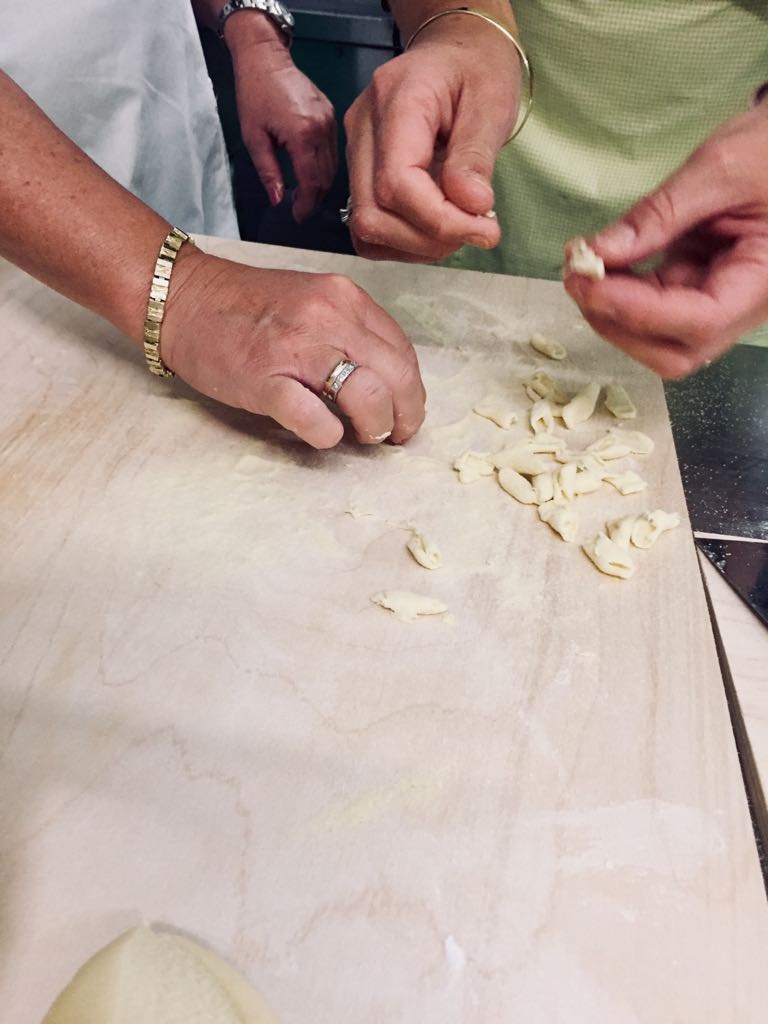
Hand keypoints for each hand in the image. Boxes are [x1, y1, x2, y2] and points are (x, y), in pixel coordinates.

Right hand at [161, 248, 425, 448]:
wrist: (185, 299)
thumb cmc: (249, 307)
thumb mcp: (314, 302)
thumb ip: (351, 333)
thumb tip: (384, 384)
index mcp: (346, 299)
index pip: (403, 353)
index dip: (411, 392)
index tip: (403, 413)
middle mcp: (329, 318)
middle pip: (398, 377)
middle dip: (404, 417)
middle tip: (391, 436)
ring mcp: (297, 349)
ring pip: (368, 398)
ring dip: (373, 428)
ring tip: (360, 436)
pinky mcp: (264, 380)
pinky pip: (315, 419)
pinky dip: (327, 435)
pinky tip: (320, 434)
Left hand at [226, 21, 336, 222]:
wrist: (266, 58)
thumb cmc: (255, 92)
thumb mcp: (253, 138)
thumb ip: (268, 172)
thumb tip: (278, 200)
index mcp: (302, 134)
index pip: (312, 181)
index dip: (306, 204)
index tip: (298, 216)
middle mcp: (322, 128)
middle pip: (326, 177)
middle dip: (315, 198)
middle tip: (301, 209)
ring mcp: (329, 120)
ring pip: (333, 165)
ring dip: (321, 183)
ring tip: (305, 195)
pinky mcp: (330, 115)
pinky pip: (333, 149)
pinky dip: (324, 165)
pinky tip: (311, 172)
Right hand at [344, 15, 521, 261]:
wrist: (456, 52)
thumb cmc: (476, 70)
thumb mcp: (492, 103)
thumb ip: (476, 157)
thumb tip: (471, 206)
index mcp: (396, 101)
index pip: (396, 183)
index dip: (439, 220)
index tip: (485, 228)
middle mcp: (363, 128)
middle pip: (373, 213)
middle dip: (429, 238)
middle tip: (477, 230)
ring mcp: (355, 152)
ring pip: (366, 228)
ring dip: (416, 245)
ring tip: (458, 228)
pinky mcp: (360, 174)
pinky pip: (368, 228)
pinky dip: (403, 242)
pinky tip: (435, 228)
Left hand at [564, 102, 767, 376]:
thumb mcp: (719, 169)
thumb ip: (659, 215)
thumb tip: (600, 252)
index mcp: (763, 282)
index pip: (700, 321)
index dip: (637, 311)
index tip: (588, 282)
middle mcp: (742, 306)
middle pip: (675, 352)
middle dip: (618, 324)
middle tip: (577, 279)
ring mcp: (717, 301)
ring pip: (658, 337)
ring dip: (612, 312)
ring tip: (582, 266)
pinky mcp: (697, 287)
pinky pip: (654, 308)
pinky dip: (620, 293)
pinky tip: (599, 263)